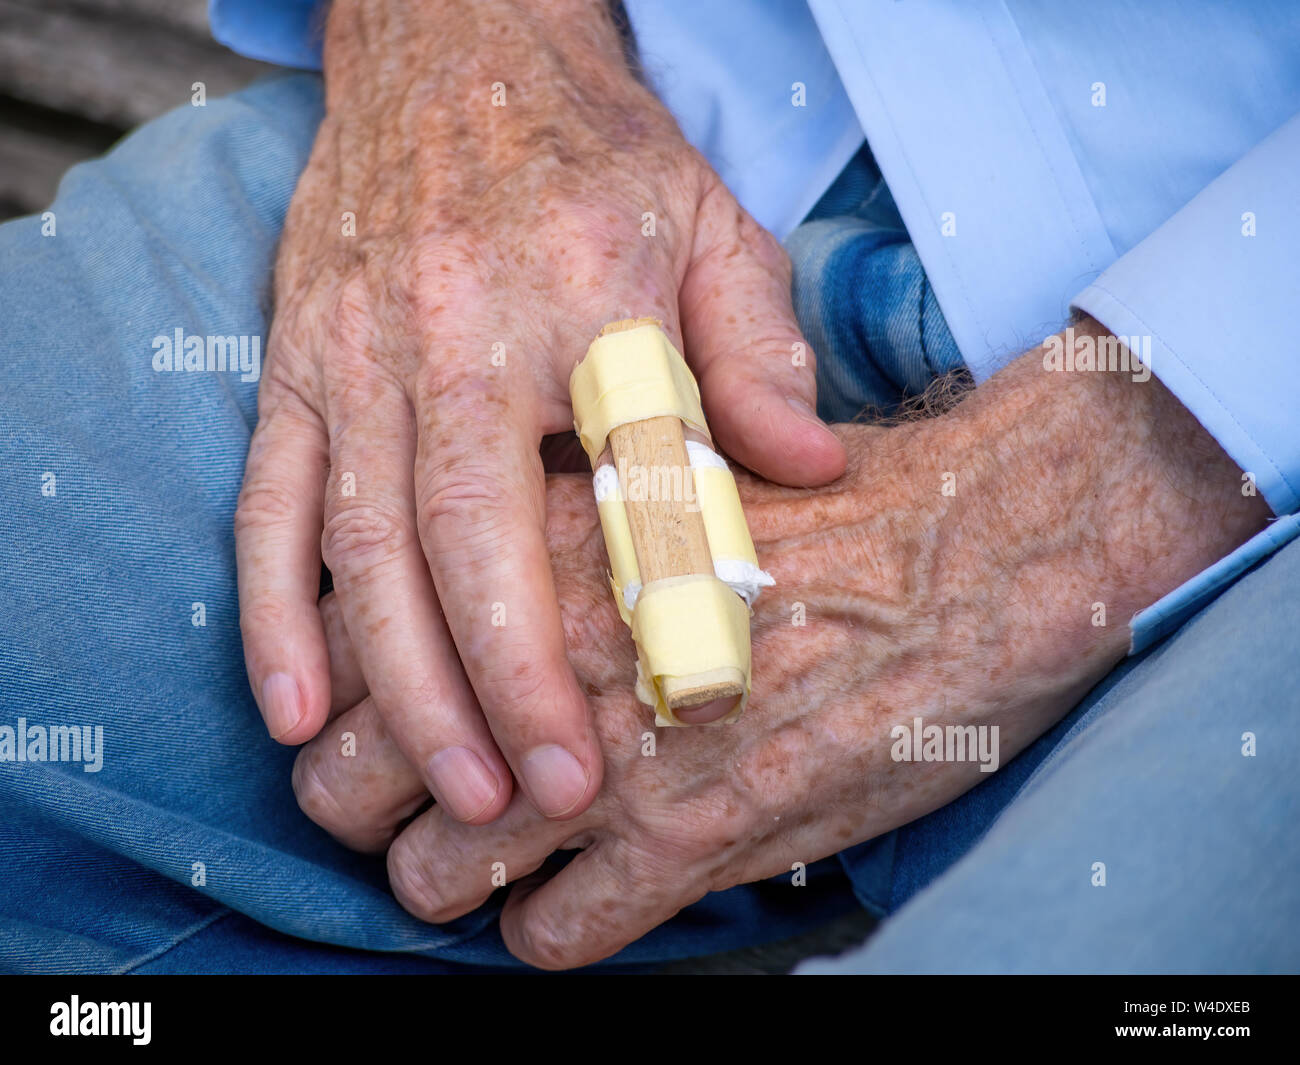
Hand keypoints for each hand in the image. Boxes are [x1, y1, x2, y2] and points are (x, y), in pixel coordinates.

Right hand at [233, 0, 844, 825]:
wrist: (452, 48)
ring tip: (456, 793)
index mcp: (584, 292)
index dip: (650, 596)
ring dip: (404, 683)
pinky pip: (269, 506)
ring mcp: (356, 351)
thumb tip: (813, 468)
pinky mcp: (293, 366)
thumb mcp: (712, 225)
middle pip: (469, 536)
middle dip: (508, 683)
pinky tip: (298, 710)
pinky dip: (274, 616)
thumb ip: (758, 350)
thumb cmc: (595, 157)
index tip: (680, 705)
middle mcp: (455, 328)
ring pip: (365, 544)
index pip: (622, 466)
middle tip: (551, 799)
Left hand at [291, 321, 1268, 966]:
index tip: (378, 713)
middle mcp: (549, 658)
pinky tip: (578, 903)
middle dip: (369, 805)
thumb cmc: (835, 510)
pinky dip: (549, 934)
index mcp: (536, 551)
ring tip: (486, 864)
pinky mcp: (696, 843)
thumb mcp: (674, 475)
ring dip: (450, 881)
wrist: (977, 554)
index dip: (347, 697)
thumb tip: (474, 593)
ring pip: (435, 876)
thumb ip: (563, 537)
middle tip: (412, 802)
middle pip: (354, 776)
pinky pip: (555, 937)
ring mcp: (618, 758)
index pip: (351, 646)